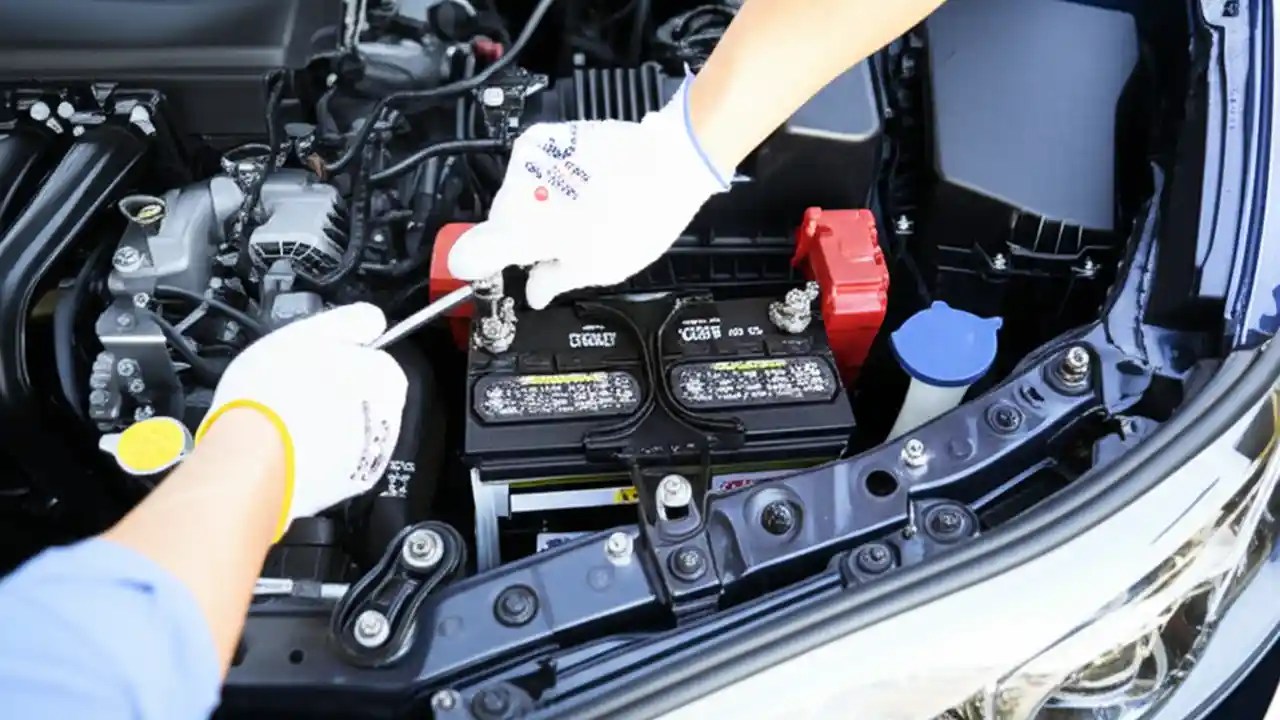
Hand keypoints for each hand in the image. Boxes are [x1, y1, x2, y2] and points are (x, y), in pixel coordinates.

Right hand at [196, 303, 406, 530]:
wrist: (253, 461)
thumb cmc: (279, 390)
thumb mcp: (312, 332)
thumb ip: (351, 321)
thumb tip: (374, 319)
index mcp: (387, 380)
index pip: (376, 359)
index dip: (341, 356)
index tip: (314, 359)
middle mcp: (389, 422)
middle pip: (363, 398)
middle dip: (333, 392)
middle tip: (292, 387)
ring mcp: (367, 459)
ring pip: (346, 431)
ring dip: (322, 424)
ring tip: (281, 418)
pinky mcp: (341, 489)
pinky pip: (329, 463)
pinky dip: (312, 455)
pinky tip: (283, 446)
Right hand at [448, 78, 728, 308]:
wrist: (666, 163)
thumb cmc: (633, 220)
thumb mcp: (594, 270)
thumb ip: (552, 282)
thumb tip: (535, 290)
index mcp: (519, 232)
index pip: (468, 256)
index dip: (478, 269)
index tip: (493, 274)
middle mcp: (516, 191)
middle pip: (499, 223)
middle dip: (523, 237)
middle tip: (561, 247)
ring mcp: (530, 159)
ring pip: (519, 195)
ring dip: (538, 207)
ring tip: (581, 213)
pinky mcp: (548, 136)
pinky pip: (536, 169)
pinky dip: (551, 182)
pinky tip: (583, 189)